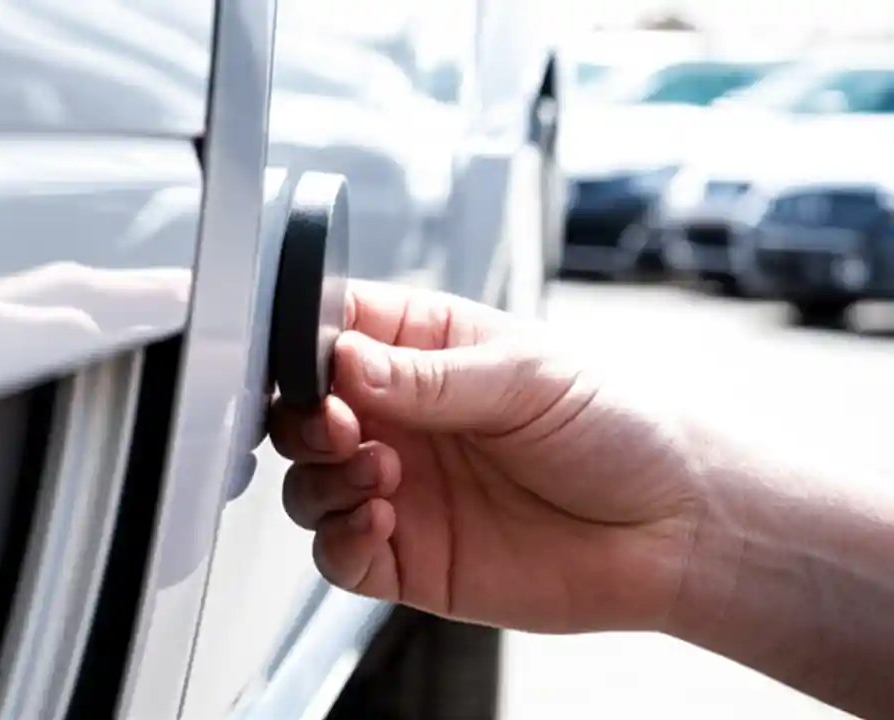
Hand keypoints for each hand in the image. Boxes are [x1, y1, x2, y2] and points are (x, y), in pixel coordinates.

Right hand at [270, 281, 705, 632]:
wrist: (671, 530)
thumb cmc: (617, 430)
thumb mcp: (528, 377)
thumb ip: (431, 375)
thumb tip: (346, 361)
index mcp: (424, 352)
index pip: (334, 330)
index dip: (304, 343)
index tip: (312, 363)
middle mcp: (401, 419)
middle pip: (301, 412)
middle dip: (302, 418)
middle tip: (341, 425)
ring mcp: (399, 489)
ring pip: (306, 483)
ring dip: (322, 479)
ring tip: (381, 474)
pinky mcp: (405, 557)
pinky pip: (336, 554)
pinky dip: (340, 540)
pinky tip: (383, 521)